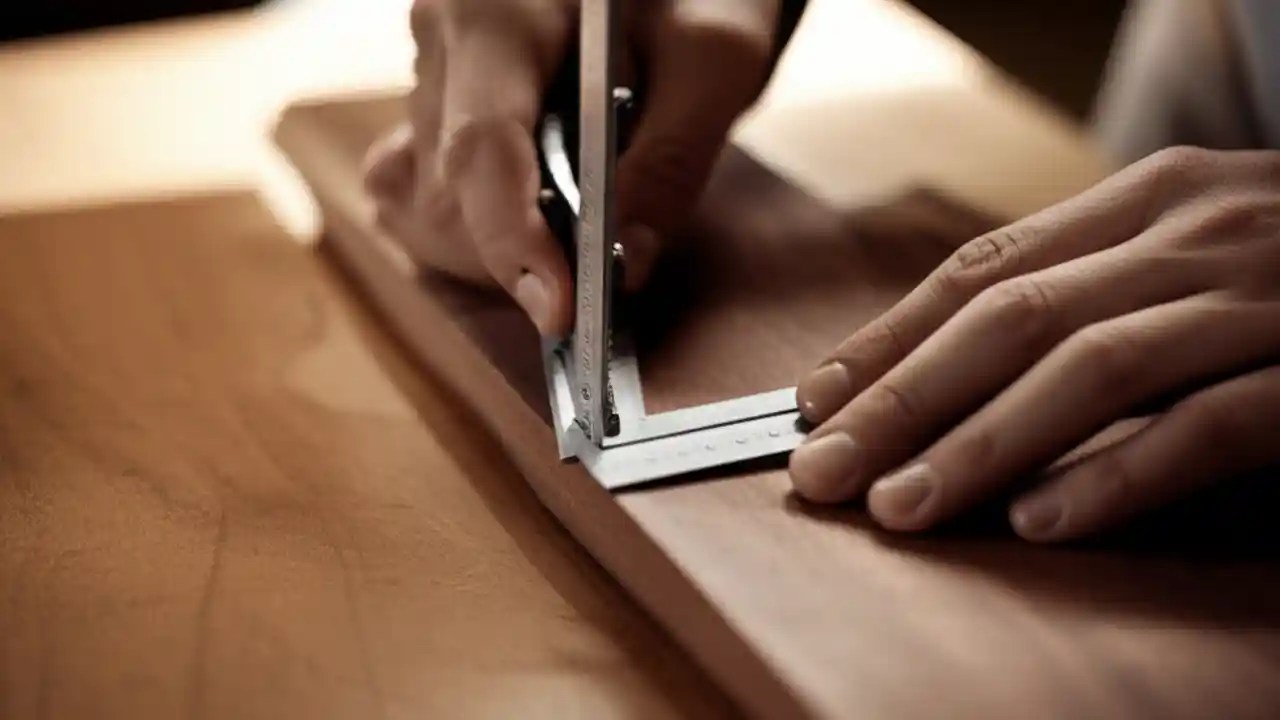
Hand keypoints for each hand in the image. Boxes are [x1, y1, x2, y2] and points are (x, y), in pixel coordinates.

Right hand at [365, 0, 787, 336]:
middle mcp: (438, 36)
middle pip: (449, 192)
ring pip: (427, 205)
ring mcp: (423, 71)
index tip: (562, 313)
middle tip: (601, 271)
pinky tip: (526, 225)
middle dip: (521, 256)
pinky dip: (468, 231)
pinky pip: (415, 193)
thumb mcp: (715, 56)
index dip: (514, 243)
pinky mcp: (427, 103)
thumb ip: (673, 159)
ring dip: (498, 251)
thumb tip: (626, 265)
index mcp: (493, 8)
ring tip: (572, 234)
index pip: (481, 147)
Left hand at [788, 147, 1279, 541]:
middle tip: (822, 471)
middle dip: (903, 399)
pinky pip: (1215, 425)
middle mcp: (1196, 232)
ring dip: (983, 442)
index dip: (891, 338)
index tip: (816, 401)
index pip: (982, 269)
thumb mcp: (1187, 254)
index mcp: (1149, 200)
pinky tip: (1045, 521)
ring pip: (1094, 367)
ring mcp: (1268, 296)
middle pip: (1012, 316)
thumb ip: (1089, 291)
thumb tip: (952, 375)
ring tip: (902, 507)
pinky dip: (1124, 474)